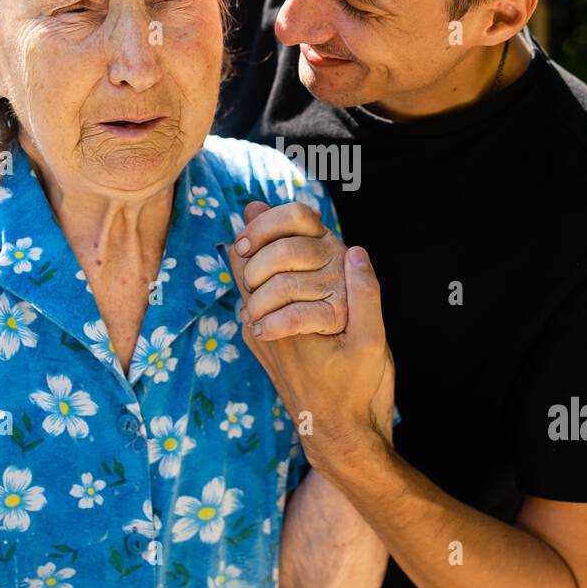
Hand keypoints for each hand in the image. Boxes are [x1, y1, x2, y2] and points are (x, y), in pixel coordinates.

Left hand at [229, 204, 393, 474]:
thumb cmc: (358, 392)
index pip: (252, 262)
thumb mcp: (372, 342)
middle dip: (256, 240)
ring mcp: (260, 340)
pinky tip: (286, 277)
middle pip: (242, 268)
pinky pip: (254, 306)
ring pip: (246, 287)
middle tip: (268, 217)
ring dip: (260, 263)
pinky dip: (265, 286)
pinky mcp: (265, 349)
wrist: (339, 440)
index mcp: (283, 320)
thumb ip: (364, 295)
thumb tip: (355, 251)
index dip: (260, 231)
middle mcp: (262, 328)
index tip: (265, 212)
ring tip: (277, 241)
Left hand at [230, 199, 347, 339]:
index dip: (263, 226)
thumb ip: (280, 239)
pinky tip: (264, 331)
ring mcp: (338, 291)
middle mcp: (335, 261)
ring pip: (284, 284)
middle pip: (284, 250)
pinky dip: (271, 324)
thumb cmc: (320, 331)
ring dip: (257, 303)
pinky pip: (295, 315)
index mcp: (327, 245)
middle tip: (249, 290)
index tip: (242, 247)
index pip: (295, 215)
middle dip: (252, 271)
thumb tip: (253, 207)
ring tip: (255, 316)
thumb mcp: (298, 278)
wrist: (344, 381)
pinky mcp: (335, 322)